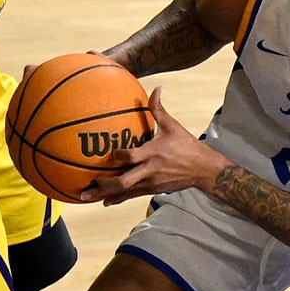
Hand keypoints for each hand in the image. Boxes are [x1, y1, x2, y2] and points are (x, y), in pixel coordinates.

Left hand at [81, 88, 220, 203]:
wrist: (203, 169)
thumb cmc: (187, 145)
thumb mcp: (173, 126)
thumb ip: (158, 109)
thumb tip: (156, 88)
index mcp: (153, 153)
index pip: (130, 157)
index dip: (117, 156)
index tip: (108, 153)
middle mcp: (149, 171)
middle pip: (124, 181)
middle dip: (105, 184)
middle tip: (89, 183)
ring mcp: (150, 183)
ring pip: (124, 192)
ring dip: (105, 195)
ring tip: (86, 197)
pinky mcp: (152, 190)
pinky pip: (131, 196)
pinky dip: (117, 198)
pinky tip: (105, 202)